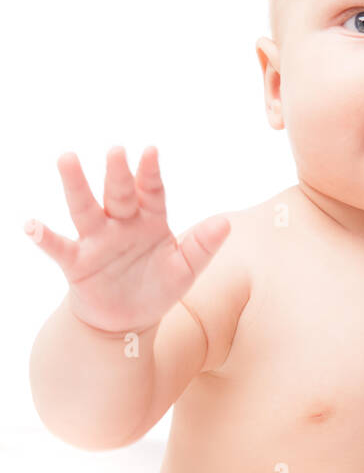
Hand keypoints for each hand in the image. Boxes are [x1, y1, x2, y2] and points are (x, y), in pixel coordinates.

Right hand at [24, 146, 229, 333]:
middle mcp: (121, 223)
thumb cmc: (157, 288)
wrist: (127, 322)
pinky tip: (30, 224)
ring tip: (67, 159)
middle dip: (118, 173)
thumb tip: (226, 223)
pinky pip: (58, 247)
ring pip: (85, 208)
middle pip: (118, 193)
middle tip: (116, 151)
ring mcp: (96, 240)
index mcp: (150, 220)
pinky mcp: (76, 262)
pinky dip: (43, 236)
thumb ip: (202, 246)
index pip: (151, 191)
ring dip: (76, 185)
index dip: (150, 173)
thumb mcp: (185, 270)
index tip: (150, 151)